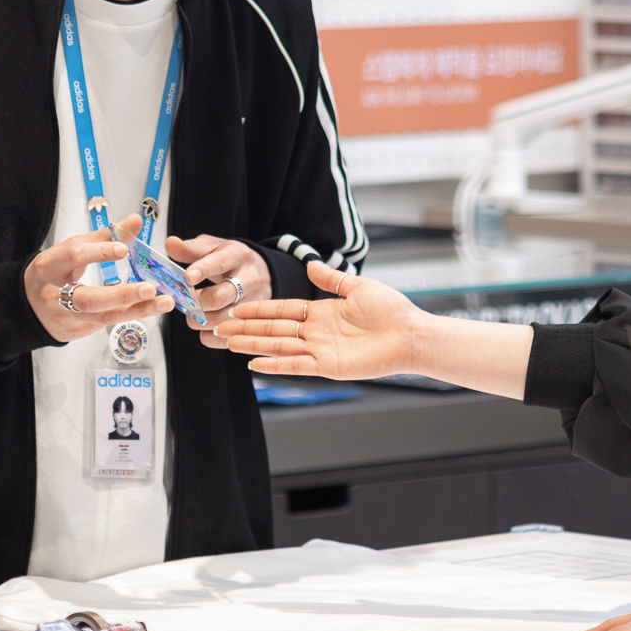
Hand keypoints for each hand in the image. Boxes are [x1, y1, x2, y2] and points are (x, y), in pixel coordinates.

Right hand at [25, 217, 164, 344]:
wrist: (26, 306)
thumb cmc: (54, 270)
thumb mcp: (72, 248)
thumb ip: (105, 235)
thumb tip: (136, 220)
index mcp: (52, 265)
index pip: (75, 257)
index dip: (99, 252)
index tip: (124, 249)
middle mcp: (56, 295)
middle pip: (88, 298)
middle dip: (121, 294)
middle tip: (150, 288)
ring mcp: (66, 317)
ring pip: (102, 316)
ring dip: (136, 310)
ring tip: (162, 301)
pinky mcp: (77, 331)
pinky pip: (107, 323)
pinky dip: (130, 315)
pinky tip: (151, 308)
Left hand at [166, 233, 271, 349]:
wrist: (262, 273)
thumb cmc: (232, 260)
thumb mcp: (214, 248)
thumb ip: (191, 248)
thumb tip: (169, 243)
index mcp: (237, 256)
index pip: (219, 263)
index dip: (202, 270)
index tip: (187, 277)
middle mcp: (249, 280)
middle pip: (218, 298)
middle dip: (195, 303)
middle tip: (183, 302)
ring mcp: (253, 304)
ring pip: (221, 321)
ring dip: (199, 321)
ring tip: (193, 314)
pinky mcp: (252, 323)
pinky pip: (225, 338)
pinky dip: (209, 335)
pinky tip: (206, 326)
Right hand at [215, 264, 420, 378]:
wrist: (410, 334)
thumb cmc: (391, 310)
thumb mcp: (357, 287)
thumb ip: (331, 278)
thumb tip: (309, 264)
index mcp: (322, 313)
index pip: (283, 310)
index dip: (259, 310)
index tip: (237, 307)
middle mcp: (316, 333)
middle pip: (274, 329)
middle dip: (248, 327)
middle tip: (220, 325)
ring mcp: (320, 351)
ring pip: (278, 346)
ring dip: (253, 345)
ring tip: (228, 342)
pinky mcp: (328, 367)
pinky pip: (296, 366)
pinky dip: (275, 365)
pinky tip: (254, 364)